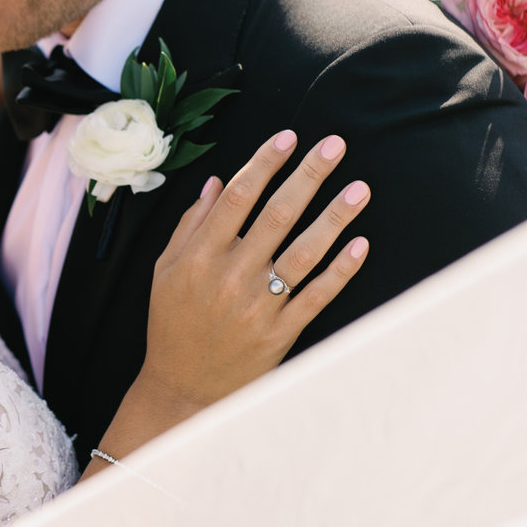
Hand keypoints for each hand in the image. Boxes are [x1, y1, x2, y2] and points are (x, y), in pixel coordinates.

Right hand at [141, 130, 369, 413]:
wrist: (182, 389)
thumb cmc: (172, 324)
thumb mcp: (165, 271)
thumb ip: (189, 226)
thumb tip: (213, 182)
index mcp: (199, 257)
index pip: (237, 197)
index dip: (264, 164)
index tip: (289, 137)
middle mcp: (230, 277)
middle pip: (276, 215)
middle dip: (308, 176)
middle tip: (335, 146)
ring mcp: (258, 306)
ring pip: (303, 253)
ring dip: (334, 218)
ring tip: (360, 189)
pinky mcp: (280, 333)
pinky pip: (316, 296)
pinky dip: (339, 272)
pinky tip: (360, 246)